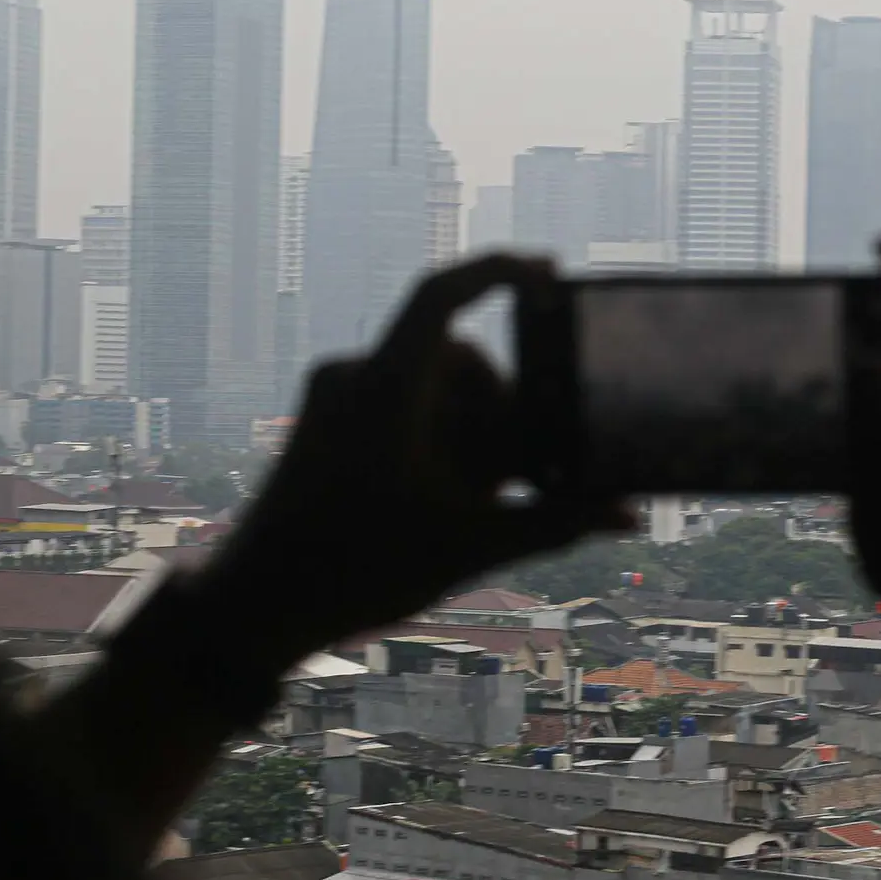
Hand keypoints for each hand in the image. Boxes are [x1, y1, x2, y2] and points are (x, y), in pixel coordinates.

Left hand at [195, 254, 627, 668]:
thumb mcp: (470, 546)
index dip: (500, 270)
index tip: (549, 273)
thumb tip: (626, 513)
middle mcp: (353, 378)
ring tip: (474, 500)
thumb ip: (554, 522)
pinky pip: (396, 406)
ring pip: (429, 387)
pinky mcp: (322, 425)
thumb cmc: (355, 571)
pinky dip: (433, 439)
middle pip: (455, 358)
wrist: (254, 608)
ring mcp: (332, 400)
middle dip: (497, 408)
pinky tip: (445, 498)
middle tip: (518, 471)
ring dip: (466, 430)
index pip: (444, 294)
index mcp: (385, 388)